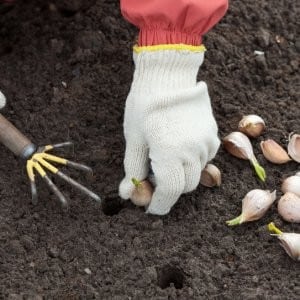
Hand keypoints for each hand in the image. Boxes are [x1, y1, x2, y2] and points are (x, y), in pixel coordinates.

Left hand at [119, 49, 219, 214]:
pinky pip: (205, 159)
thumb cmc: (145, 105)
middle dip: (169, 189)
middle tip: (154, 180)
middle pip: (185, 186)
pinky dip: (192, 162)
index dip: (159, 204)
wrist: (168, 75)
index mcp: (170, 153)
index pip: (169, 191)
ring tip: (166, 160)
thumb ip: (132, 169)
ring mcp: (205, 142)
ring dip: (181, 175)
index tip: (150, 208)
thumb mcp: (134, 138)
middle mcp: (192, 151)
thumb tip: (126, 194)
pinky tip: (180, 149)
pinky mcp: (212, 134)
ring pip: (197, 174)